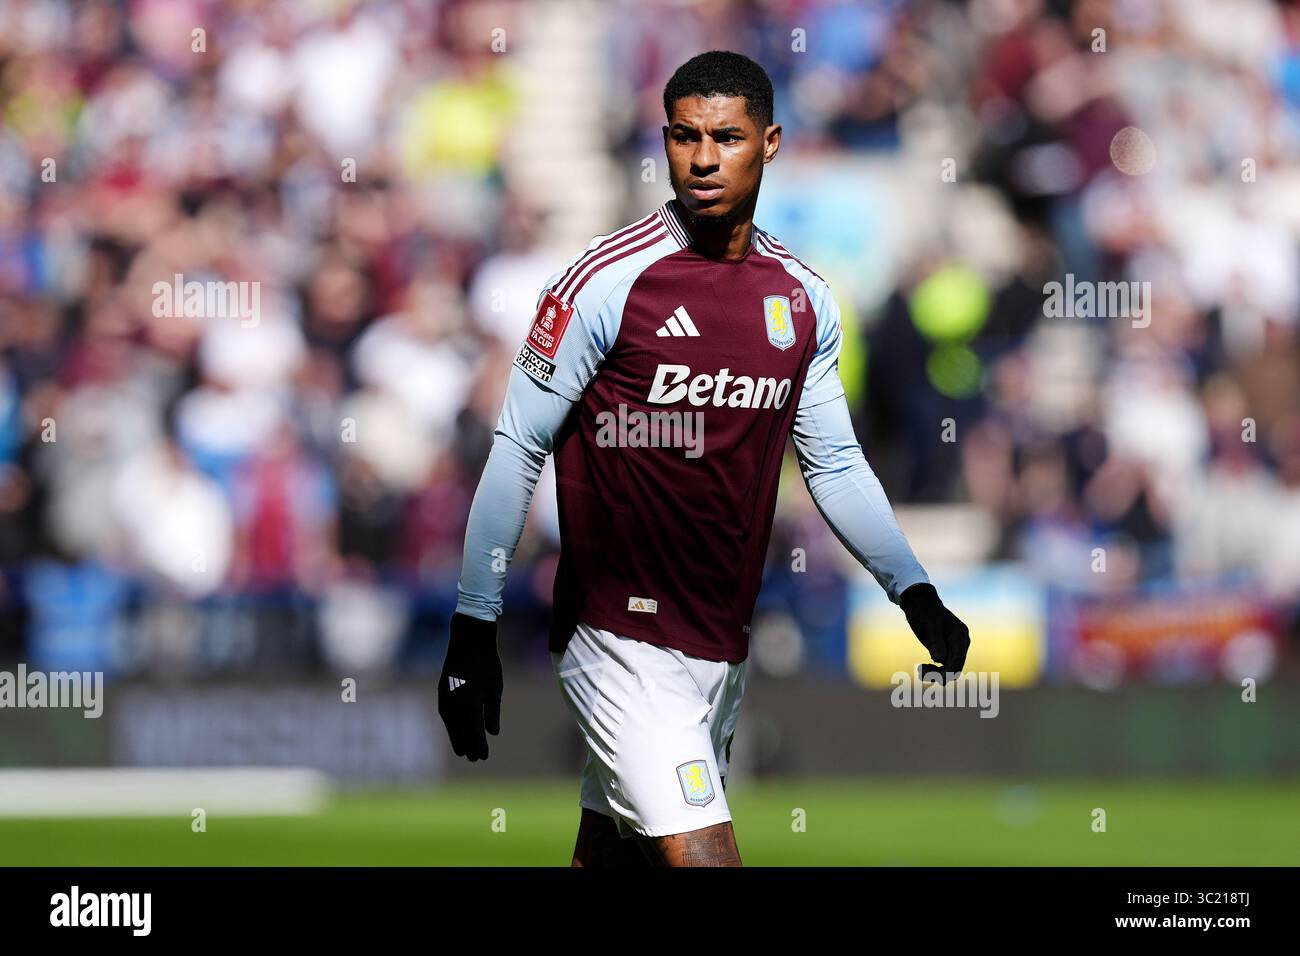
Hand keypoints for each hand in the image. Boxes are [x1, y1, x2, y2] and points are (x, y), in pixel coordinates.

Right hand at [438, 613, 502, 760]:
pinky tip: (454, 732)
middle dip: (468, 746)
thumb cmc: (487, 663)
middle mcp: (455, 704)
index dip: (479, 745)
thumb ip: (492, 712)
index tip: (483, 757)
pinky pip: (445, 716)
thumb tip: (491, 733)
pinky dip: (450, 726)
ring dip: (457, 738)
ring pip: (450, 726)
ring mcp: (445, 698)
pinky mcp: (441, 693)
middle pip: (461, 732)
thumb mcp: (495, 688)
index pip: (475, 732)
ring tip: (463, 751)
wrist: (468, 641)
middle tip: (474, 759)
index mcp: (471, 703)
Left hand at [899, 583, 969, 683]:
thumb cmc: (923, 612)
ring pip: (951, 668)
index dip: (946, 673)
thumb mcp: (928, 626)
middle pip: (956, 667)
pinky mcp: (949, 648)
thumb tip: (940, 660)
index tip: (930, 677)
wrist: (920, 603)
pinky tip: (923, 667)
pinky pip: (946, 664)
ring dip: (937, 673)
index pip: (957, 661)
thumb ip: (935, 642)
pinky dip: (936, 669)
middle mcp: (962, 642)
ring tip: (919, 671)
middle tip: (920, 672)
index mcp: (960, 636)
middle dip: (940, 674)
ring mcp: (956, 645)